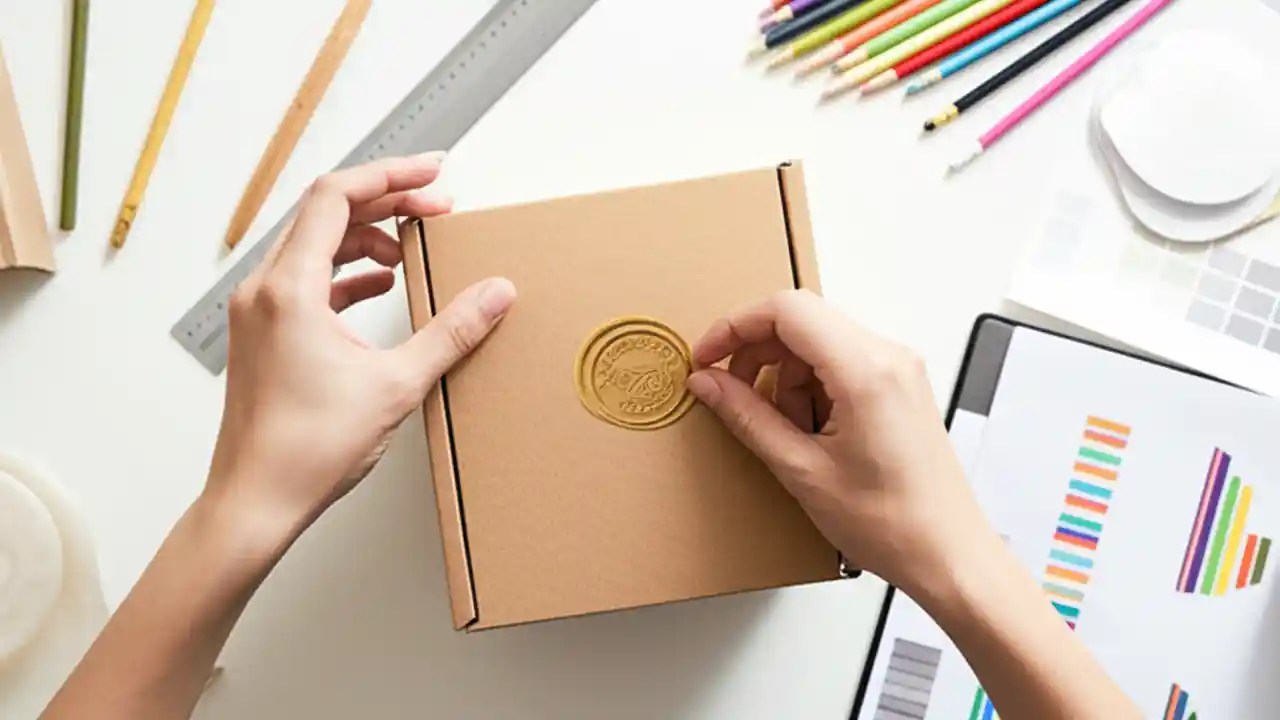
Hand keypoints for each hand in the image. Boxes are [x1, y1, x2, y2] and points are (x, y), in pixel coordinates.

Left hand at [206, 153, 516, 535]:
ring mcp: (258, 313)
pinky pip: (305, 280)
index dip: (391, 175)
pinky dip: (345, 273)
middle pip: (325, 214)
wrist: (255, 502)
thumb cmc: (309, 450)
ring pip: (313, 246)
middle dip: (385, 205)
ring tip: (411, 252)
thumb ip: (451, 331)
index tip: (434, 172)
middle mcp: (264, 290)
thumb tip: (495, 294)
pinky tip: (379, 287)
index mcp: (290, 288)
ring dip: (365, 239)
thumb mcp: (397, 384)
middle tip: (436, 210)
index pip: (337, 197)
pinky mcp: (262, 335)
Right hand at [685, 290, 985, 596]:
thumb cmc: (893, 524)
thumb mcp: (801, 470)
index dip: (735, 326)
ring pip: (817, 341)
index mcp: (866, 371)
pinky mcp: (899, 385)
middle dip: (756, 352)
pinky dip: (810, 386)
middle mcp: (889, 357)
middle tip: (730, 392)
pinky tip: (806, 430)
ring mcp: (898, 369)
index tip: (708, 355)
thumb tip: (709, 383)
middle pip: (801, 319)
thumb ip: (748, 417)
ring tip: (782, 428)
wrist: (947, 554)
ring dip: (784, 375)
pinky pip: (839, 362)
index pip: (786, 309)